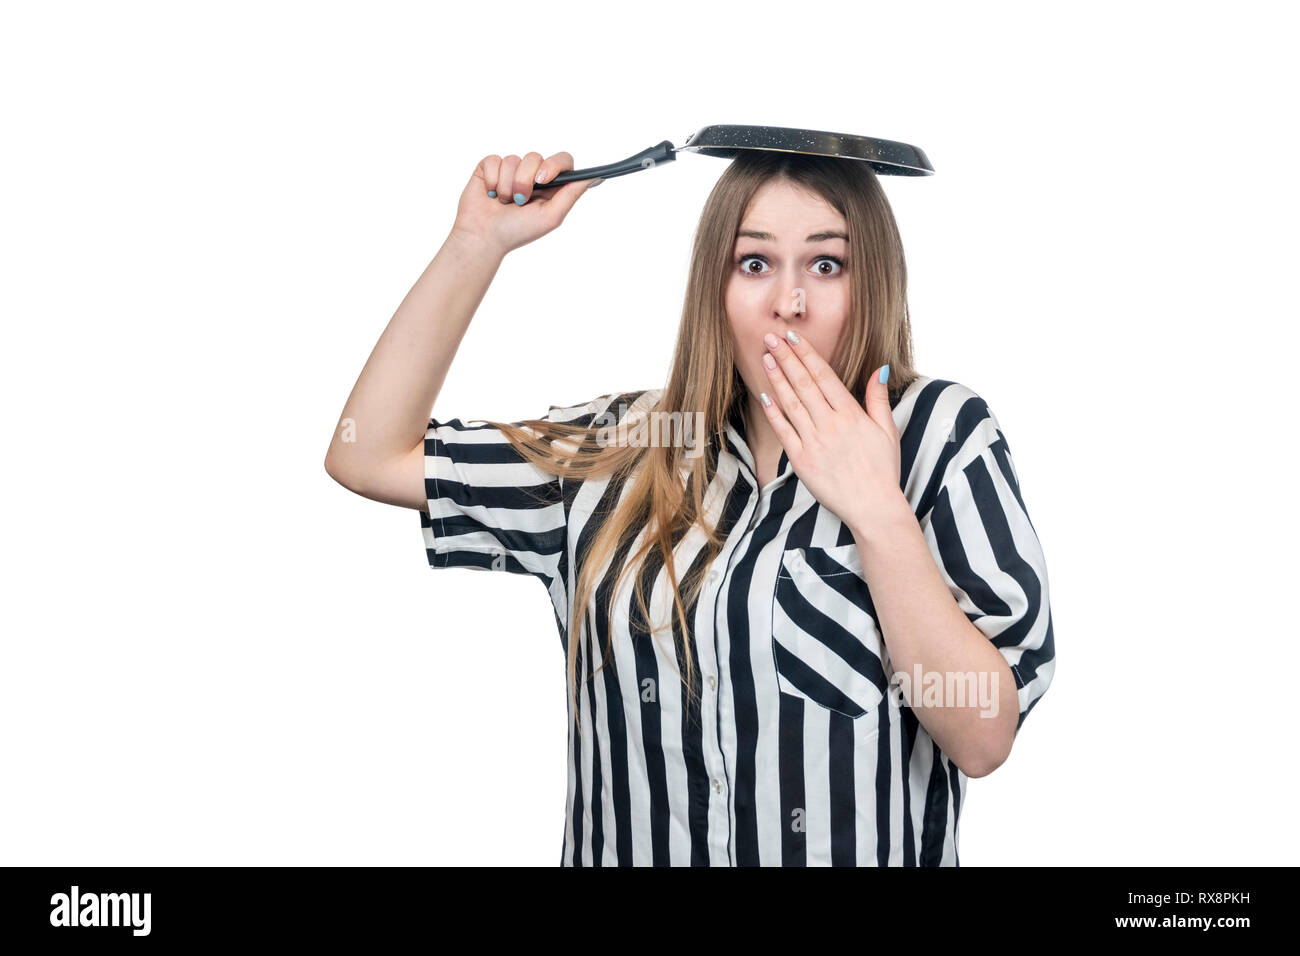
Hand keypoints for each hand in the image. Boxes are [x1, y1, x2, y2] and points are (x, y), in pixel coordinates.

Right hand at [449, 150, 600, 256]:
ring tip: (503, 202)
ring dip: (507, 185)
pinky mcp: (490, 167)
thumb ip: (571, 194)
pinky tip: (490, 194)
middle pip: (535, 157)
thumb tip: (593, 176)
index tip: (543, 179)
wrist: (483, 237)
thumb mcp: (551, 217)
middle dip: (525, 180)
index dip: (554, 165)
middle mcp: (531, 175)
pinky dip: (492, 180)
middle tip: (520, 200)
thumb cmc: (517, 232)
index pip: (561, 161)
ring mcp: (510, 170)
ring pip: (513, 159)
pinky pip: (494, 160)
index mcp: (549, 186)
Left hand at [758, 330, 903, 534]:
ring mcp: (814, 442)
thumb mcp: (888, 430)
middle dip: (786, 358)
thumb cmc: (882, 470)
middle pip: (804, 384)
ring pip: (791, 403)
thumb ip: (878, 398)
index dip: (806, 354)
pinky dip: (773, 412)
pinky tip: (764, 395)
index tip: (793, 336)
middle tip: (771, 337)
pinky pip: (783, 431)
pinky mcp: (801, 460)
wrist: (873, 506)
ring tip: (765, 358)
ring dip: (777, 379)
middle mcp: (830, 424)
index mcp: (851, 414)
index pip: (824, 375)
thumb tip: (879, 369)